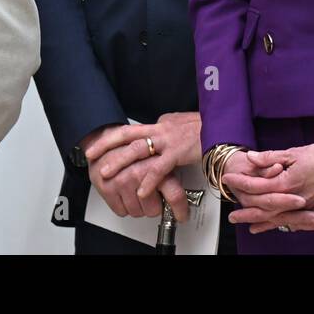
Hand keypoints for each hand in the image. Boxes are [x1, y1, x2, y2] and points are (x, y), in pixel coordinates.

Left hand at [80, 113, 201, 220]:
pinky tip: (140, 189)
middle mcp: (161, 128)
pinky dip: (148, 180)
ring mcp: (169, 139)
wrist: (223, 127)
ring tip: (107, 172)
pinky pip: (159, 168)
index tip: (101, 146)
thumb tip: (158, 127)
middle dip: (106, 144)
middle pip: (127, 134)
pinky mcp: (179, 152)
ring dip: (119, 161)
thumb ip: (167, 128)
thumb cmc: (206, 128)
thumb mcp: (181, 125)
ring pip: (137, 148)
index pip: (132, 130)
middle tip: (90, 153)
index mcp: (160, 123)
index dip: (114, 139)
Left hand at [225, 142, 313, 234]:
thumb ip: (270, 157)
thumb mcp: (295, 152)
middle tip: (232, 216)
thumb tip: (251, 158)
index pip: (257, 185)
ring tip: (250, 227)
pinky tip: (277, 227)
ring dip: (263, 223)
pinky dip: (284, 225)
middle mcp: (295, 199)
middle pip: (264, 209)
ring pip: (279, 219)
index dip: (240, 182)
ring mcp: (306, 207)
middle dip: (246, 212)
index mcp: (287, 182)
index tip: (228, 179)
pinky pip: (296, 222)